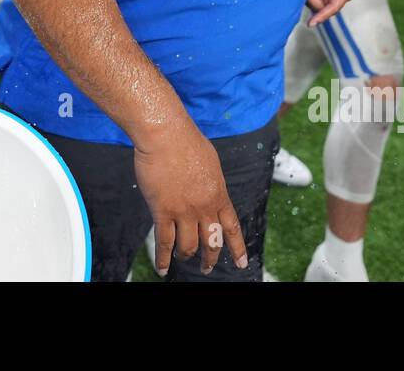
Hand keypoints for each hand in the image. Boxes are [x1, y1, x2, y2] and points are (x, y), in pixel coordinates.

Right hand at [133, 122, 247, 276]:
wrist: (166, 135)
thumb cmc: (186, 141)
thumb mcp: (211, 164)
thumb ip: (211, 183)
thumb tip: (209, 192)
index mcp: (219, 195)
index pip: (232, 228)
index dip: (237, 248)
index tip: (241, 263)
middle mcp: (204, 207)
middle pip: (211, 242)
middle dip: (210, 258)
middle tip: (206, 268)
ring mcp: (184, 211)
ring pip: (189, 247)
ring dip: (186, 256)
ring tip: (182, 259)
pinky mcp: (163, 211)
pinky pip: (164, 241)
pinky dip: (163, 258)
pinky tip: (162, 268)